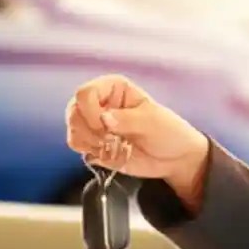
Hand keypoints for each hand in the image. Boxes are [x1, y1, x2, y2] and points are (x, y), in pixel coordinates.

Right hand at [65, 74, 209, 186]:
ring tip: (113, 147)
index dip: (90, 112)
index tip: (106, 127)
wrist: (175, 160)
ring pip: (73, 130)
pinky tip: (108, 153)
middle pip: (73, 111)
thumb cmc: (169, 132)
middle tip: (111, 140)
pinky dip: (90, 151)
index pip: (85, 93)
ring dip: (90, 143)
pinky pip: (77, 145)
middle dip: (90, 130)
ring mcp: (94, 123)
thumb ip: (128, 119)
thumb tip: (104, 118)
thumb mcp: (152, 121)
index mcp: (113, 88)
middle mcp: (99, 102)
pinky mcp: (93, 143)